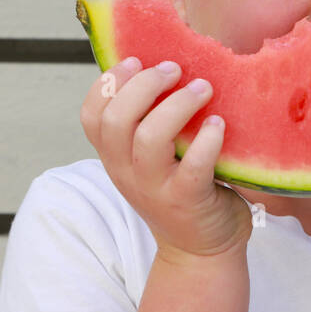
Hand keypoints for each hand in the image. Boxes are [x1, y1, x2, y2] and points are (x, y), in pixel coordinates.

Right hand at [80, 56, 252, 260]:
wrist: (201, 251)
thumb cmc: (182, 192)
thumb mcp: (152, 161)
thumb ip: (149, 125)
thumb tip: (165, 69)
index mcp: (115, 158)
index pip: (91, 116)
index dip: (108, 83)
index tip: (136, 60)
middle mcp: (127, 173)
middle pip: (116, 121)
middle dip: (144, 85)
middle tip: (174, 68)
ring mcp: (155, 189)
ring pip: (149, 139)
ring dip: (177, 105)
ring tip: (202, 87)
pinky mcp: (187, 201)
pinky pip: (193, 166)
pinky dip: (207, 140)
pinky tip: (219, 124)